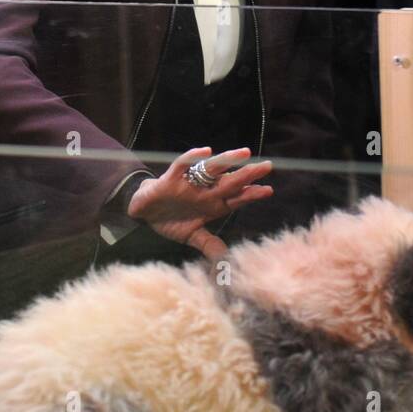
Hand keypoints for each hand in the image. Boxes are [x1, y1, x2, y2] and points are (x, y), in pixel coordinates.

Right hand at [127, 146, 272, 259]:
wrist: (143, 212)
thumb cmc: (171, 219)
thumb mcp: (191, 236)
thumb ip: (209, 244)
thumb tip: (226, 260)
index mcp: (213, 204)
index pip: (237, 198)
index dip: (252, 194)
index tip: (269, 190)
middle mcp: (205, 191)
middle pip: (230, 181)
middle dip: (248, 174)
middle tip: (267, 167)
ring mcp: (190, 183)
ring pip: (212, 169)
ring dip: (228, 160)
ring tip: (244, 153)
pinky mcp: (171, 178)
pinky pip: (183, 164)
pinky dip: (193, 157)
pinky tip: (207, 151)